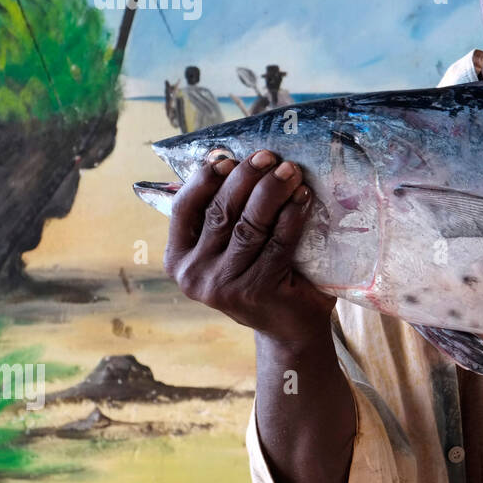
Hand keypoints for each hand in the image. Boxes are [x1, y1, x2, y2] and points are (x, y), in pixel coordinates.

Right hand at [163, 149, 334, 342]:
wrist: (289, 326)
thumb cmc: (260, 273)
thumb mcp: (230, 245)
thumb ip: (222, 213)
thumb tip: (223, 157)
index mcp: (179, 257)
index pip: (184, 208)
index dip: (205, 178)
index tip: (228, 157)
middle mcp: (194, 274)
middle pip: (221, 211)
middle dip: (246, 177)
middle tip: (270, 157)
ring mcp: (224, 286)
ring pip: (250, 225)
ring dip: (272, 191)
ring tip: (291, 171)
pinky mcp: (257, 291)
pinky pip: (277, 243)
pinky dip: (292, 216)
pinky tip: (303, 198)